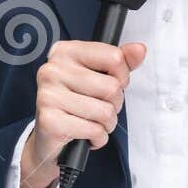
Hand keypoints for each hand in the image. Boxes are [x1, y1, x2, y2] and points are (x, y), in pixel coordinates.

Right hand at [19, 40, 146, 187]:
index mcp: (65, 51)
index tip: (109, 85)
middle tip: (99, 108)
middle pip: (112, 87)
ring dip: (107, 124)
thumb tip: (139, 49)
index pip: (114, 57)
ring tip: (92, 123)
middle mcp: (52, 70)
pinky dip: (98, 138)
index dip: (121, 77)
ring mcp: (48, 95)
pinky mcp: (50, 121)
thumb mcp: (99, 76)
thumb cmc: (77, 103)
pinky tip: (85, 135)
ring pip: (105, 111)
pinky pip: (95, 130)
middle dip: (114, 105)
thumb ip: (121, 62)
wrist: (50, 137)